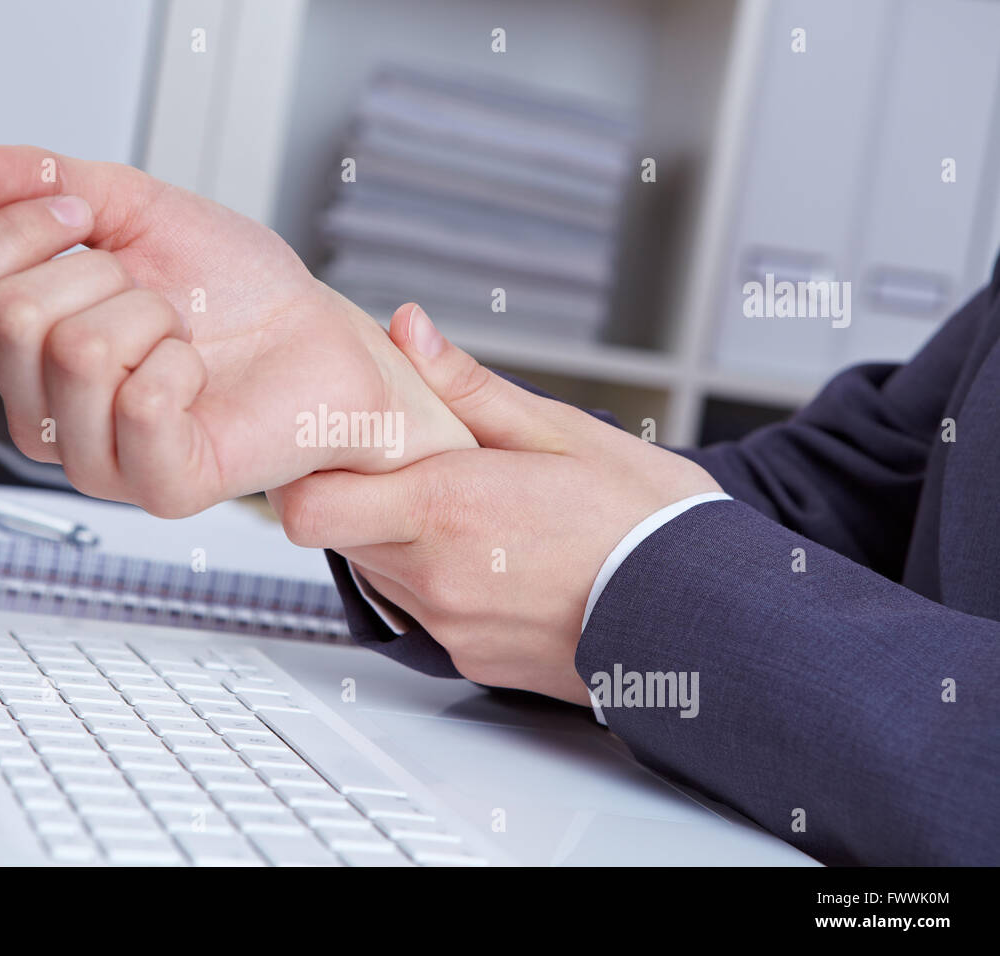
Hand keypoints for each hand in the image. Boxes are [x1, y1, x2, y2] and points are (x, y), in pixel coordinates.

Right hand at [0, 145, 474, 515]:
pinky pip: (143, 403)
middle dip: (101, 274)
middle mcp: (39, 411)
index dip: (15, 229)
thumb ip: (47, 182)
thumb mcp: (138, 210)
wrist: (319, 341)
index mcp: (18, 351)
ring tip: (178, 338)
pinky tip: (198, 378)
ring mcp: (93, 458)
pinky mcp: (158, 486)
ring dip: (150, 318)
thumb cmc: (233, 291)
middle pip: (9, 316)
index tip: (85, 216)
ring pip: (78, 353)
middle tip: (152, 296)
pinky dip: (184, 366)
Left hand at [268, 304, 721, 703]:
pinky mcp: (469, 659)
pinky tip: (495, 558)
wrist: (710, 620)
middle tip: (416, 464)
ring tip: (469, 510)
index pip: (308, 504)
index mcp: (449, 507)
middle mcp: (436, 576)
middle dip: (360, 493)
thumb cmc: (649, 523)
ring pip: (375, 571)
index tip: (343, 442)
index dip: (311, 470)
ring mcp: (451, 625)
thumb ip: (469, 388)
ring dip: (398, 536)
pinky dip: (436, 580)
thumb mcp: (565, 432)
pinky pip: (420, 611)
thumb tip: (407, 330)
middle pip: (336, 534)